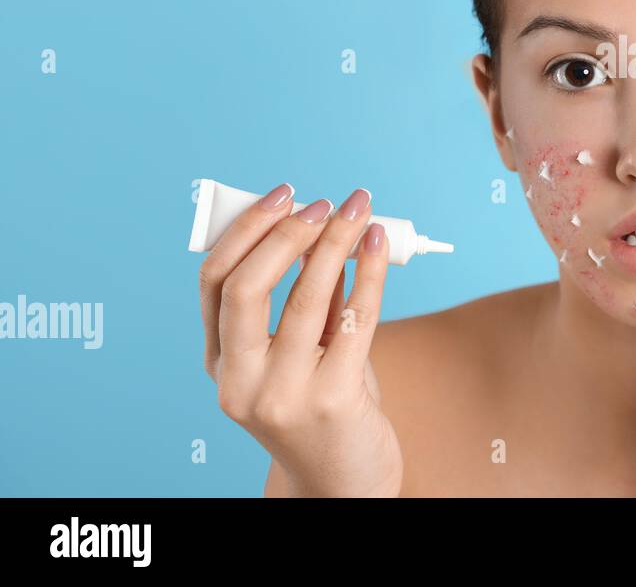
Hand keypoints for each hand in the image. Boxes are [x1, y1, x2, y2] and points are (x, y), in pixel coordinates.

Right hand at [198, 183, 403, 496]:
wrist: (346, 482)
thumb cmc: (324, 404)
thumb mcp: (299, 354)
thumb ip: (301, 298)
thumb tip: (322, 224)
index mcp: (221, 364)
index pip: (214, 282)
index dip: (246, 230)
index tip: (282, 195)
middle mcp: (241, 382)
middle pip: (247, 288)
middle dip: (286, 234)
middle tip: (322, 203)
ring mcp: (283, 396)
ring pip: (306, 300)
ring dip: (336, 243)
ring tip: (359, 210)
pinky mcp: (333, 402)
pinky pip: (355, 321)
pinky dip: (370, 274)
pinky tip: (380, 245)